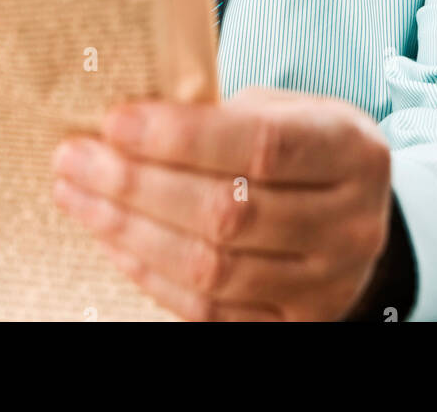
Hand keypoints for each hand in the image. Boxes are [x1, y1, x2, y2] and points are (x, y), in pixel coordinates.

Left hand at [51, 85, 392, 321]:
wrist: (360, 213)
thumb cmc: (307, 143)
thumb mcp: (289, 109)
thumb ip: (226, 114)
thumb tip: (129, 123)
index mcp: (353, 152)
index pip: (261, 146)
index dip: (182, 137)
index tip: (116, 121)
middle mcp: (350, 225)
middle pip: (229, 212)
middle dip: (137, 185)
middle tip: (76, 158)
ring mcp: (326, 286)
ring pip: (212, 269)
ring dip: (131, 231)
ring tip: (80, 196)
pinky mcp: (295, 327)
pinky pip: (210, 312)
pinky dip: (152, 275)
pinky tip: (115, 239)